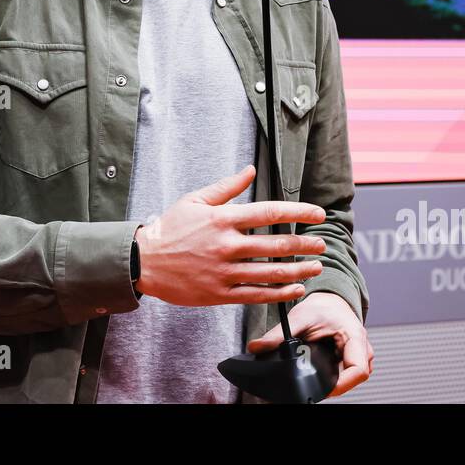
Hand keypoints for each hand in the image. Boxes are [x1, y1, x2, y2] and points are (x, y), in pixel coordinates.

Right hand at [134, 164, 327, 306]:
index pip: (270, 212)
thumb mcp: (195, 200)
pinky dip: (279, 293)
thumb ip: (226, 187)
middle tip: (321, 244)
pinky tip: (295, 289)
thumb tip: (250, 170)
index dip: (298, 212)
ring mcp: (224, 271)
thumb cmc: (170, 228)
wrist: (142, 261)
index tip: (317, 214)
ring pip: (271, 272)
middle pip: (276, 244)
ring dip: (298, 270)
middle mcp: (227, 245)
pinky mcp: (219, 293)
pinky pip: (256, 295)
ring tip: (315, 267)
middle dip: (305, 244)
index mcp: (223, 218)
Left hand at [247, 291, 372, 397]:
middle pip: (356, 379)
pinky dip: (338, 377)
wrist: (329, 300)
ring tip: (318, 378)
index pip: (358, 370)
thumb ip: (277, 335)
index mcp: (354, 336)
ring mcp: (361, 354)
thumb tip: (256, 346)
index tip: (324, 389)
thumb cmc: (321, 306)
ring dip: (337, 381)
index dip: (342, 385)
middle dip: (336, 385)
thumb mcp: (299, 318)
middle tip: (315, 385)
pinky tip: (324, 374)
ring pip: (353, 378)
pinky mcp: (354, 358)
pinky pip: (351, 374)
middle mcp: (363, 347)